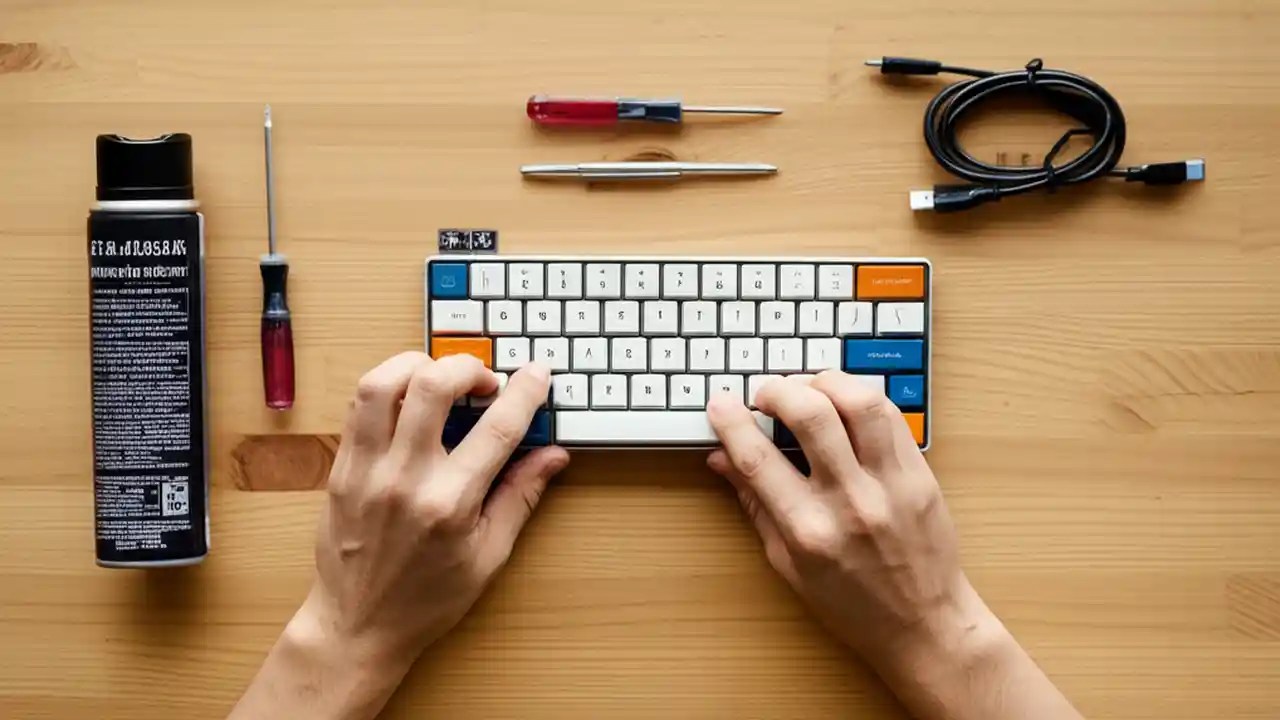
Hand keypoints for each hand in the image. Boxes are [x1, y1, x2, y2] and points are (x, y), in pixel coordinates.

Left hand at [231, 353, 567, 719]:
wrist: (357, 626)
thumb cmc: (426, 600)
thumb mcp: (489, 556)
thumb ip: (520, 497)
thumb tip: (553, 455)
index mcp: (449, 504)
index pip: (496, 429)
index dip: (525, 392)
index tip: (537, 373)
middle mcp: (404, 479)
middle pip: (433, 386)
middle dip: (467, 367)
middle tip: (485, 381)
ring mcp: (365, 471)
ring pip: (382, 384)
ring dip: (418, 365)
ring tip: (440, 378)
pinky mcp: (341, 469)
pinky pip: (357, 407)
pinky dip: (387, 388)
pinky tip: (408, 400)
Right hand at [706, 372, 1081, 719]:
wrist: (923, 625)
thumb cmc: (851, 604)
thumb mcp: (787, 563)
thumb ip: (755, 505)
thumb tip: (722, 459)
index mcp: (809, 531)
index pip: (759, 460)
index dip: (732, 422)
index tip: (720, 403)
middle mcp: (851, 502)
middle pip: (811, 416)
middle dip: (778, 390)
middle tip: (766, 394)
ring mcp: (892, 485)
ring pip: (860, 402)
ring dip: (825, 382)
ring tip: (808, 390)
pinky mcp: (920, 475)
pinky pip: (892, 416)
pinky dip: (860, 398)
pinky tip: (844, 404)